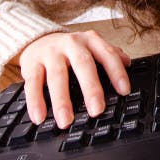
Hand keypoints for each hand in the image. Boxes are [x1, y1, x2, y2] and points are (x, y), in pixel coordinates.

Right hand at [15, 30, 131, 128]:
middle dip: (91, 88)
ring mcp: (50, 52)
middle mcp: (71, 43)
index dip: (117, 72)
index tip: (124, 91)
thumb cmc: (70, 49)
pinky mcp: (32, 62)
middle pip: (83, 64)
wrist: (38, 39)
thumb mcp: (91, 46)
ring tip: (66, 121)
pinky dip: (35, 101)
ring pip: (57, 76)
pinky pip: (33, 83)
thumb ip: (109, 54)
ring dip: (61, 100)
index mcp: (90, 40)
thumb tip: (128, 63)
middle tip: (96, 110)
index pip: (107, 54)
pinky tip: (39, 116)